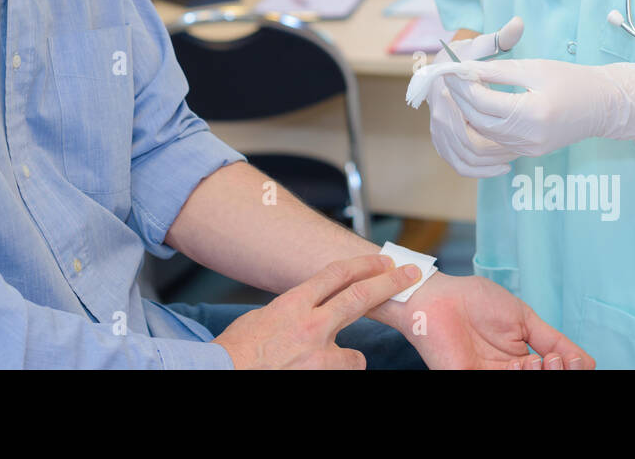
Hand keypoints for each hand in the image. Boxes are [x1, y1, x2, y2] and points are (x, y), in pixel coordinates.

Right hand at [212, 253, 422, 368]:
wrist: (224, 371)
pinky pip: (343, 373)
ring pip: (356, 353)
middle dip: (390, 284)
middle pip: (360, 296)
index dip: (362, 264)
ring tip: (328, 363)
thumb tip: (307, 310)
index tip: (382, 260)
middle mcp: (310, 325)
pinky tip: (318, 371)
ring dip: (349, 358)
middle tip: (410, 274)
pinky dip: (337, 372)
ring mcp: (318, 355)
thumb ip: (292, 310)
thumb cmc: (237, 350)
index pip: (336, 274)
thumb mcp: (262, 317)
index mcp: (293, 303)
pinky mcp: (322, 374)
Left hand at [399, 271, 595, 368]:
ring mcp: (489, 377)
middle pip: (544, 383)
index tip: (570, 358)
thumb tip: (587, 361)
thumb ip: (553, 340)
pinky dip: (519, 377)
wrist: (439, 296)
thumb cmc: (476, 301)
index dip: (568, 370)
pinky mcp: (469, 379)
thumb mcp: (523, 319)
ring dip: (540, 377)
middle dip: (557, 375)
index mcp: (523, 360)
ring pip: (525, 388)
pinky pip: (498, 387)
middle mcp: (508, 372)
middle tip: (552, 359)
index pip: (553, 373)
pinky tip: (520, 365)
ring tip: (537, 361)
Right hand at [408, 16, 525, 176]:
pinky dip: (480, 170)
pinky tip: (504, 167)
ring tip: (517, 157)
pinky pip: (460, 164)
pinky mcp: (442, 143)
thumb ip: (499, 38)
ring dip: (491, 162)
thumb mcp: (480, 45)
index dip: (499, 126)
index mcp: (445, 92)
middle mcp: (437, 116)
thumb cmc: (466, 56)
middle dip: (497, 149)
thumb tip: (518, 24)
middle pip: (469, 144)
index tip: (525, 125)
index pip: (471, 117)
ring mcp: (438, 132)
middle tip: (526, 147)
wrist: (444, 69)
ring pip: (465, 158)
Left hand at [446, 57, 634, 156]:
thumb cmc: (572, 80)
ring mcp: (528, 149)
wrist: (604, 106)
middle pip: (478, 120)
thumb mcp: (534, 68)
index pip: (481, 101)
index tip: (450, 67)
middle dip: (460, 98)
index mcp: (531, 114)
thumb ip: (497, 70)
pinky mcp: (528, 152)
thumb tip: (463, 67)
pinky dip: (483, 124)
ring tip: (461, 89)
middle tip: (450, 77)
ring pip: (483, 134)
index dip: (461, 83)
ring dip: (468, 113)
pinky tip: (477, 106)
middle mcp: (528, 138)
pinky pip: (496, 141)